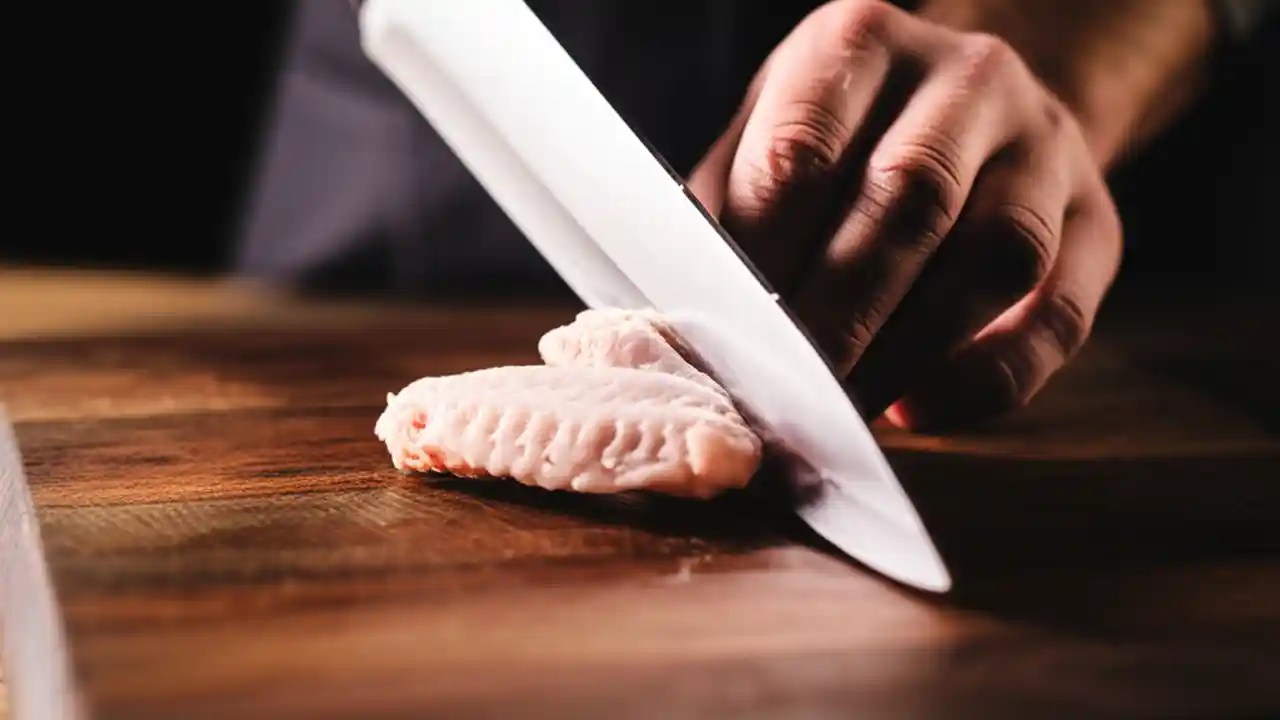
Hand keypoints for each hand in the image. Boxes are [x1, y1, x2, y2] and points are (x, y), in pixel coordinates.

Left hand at [688, 0, 1123, 429]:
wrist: (975, 104)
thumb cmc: (842, 134)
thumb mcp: (768, 131)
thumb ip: (726, 208)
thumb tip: (679, 319)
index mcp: (860, 42)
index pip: (805, 148)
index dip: (765, 252)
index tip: (730, 330)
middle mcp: (969, 77)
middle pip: (909, 198)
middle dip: (837, 312)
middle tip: (782, 392)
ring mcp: (1047, 146)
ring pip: (999, 256)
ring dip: (912, 349)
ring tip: (843, 408)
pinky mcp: (1099, 223)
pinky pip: (1061, 315)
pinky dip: (987, 377)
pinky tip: (918, 407)